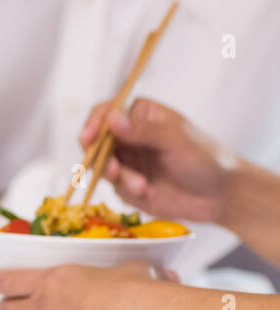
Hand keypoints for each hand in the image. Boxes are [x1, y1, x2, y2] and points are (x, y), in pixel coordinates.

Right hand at [79, 97, 230, 222]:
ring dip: (117, 177)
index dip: (93, 124)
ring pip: (101, 165)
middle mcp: (128, 136)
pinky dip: (127, 190)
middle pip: (95, 141)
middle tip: (112, 170)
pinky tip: (147, 192)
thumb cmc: (206, 159)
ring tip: (140, 186)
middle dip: (100, 157)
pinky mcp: (127, 184)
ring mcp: (127, 160)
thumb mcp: (176, 140)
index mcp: (140, 115)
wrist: (222, 196)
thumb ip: (143, 130)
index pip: (105, 113)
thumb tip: (111, 119)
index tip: (88, 139)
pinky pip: (113, 186)